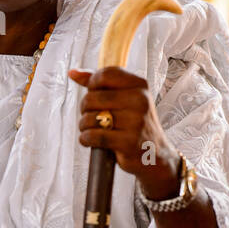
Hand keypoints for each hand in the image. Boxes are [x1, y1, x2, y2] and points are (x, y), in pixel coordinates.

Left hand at [70, 66, 180, 197]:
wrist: (155, 155)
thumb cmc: (135, 124)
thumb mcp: (125, 99)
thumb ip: (100, 84)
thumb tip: (73, 72)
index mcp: (140, 86)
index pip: (106, 74)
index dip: (92, 83)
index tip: (93, 94)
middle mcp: (140, 101)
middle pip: (93, 97)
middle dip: (84, 108)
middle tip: (90, 116)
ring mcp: (135, 122)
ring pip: (91, 118)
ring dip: (84, 125)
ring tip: (90, 129)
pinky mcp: (128, 142)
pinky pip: (94, 136)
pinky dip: (86, 139)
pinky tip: (90, 140)